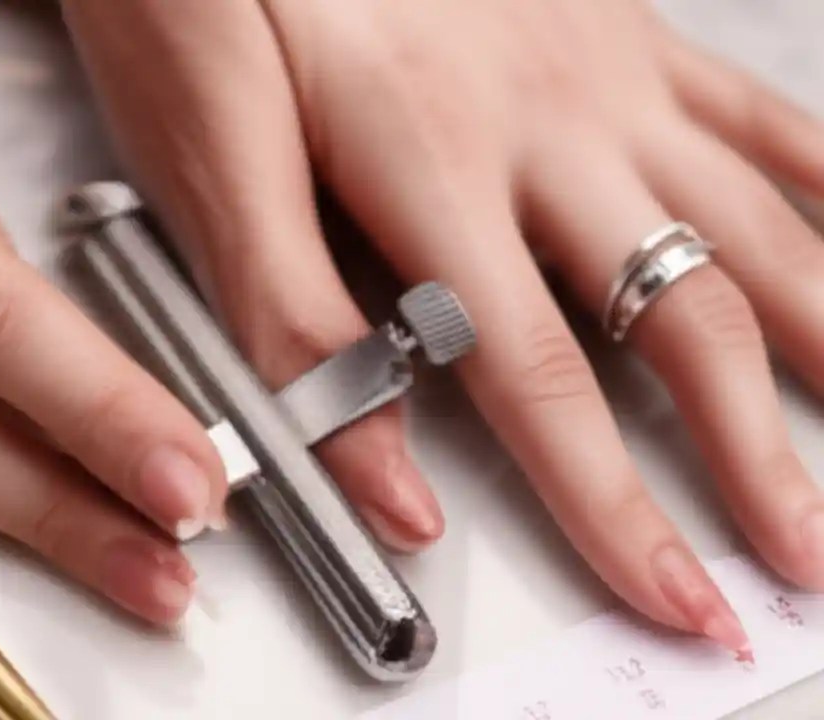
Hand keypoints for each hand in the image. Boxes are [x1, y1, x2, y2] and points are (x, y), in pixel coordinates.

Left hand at [63, 0, 823, 652]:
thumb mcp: (205, 155)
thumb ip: (290, 322)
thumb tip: (381, 480)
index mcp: (433, 168)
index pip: (542, 383)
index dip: (616, 510)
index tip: (675, 594)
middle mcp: (545, 121)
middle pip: (679, 319)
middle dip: (753, 459)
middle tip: (804, 557)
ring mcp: (601, 67)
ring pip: (749, 221)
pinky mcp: (620, 24)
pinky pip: (754, 110)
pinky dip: (823, 181)